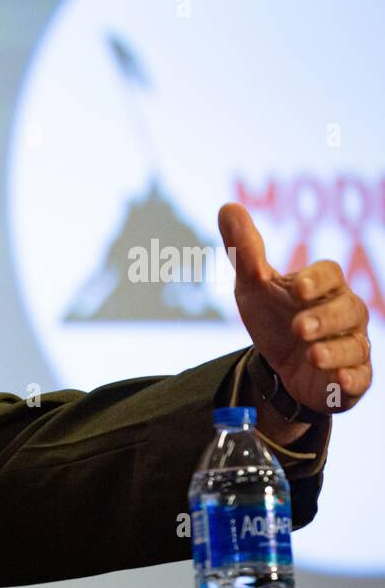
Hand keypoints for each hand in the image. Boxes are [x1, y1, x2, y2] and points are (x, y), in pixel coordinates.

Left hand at [221, 202, 372, 417]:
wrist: (280, 367)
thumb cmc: (274, 319)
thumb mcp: (253, 287)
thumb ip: (244, 252)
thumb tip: (227, 206)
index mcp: (323, 287)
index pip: (329, 274)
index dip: (315, 280)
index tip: (296, 288)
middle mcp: (344, 313)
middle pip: (346, 309)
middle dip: (324, 318)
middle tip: (299, 327)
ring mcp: (350, 345)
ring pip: (354, 345)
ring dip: (334, 350)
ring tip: (313, 355)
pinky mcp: (351, 378)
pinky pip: (359, 378)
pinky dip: (350, 380)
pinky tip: (339, 380)